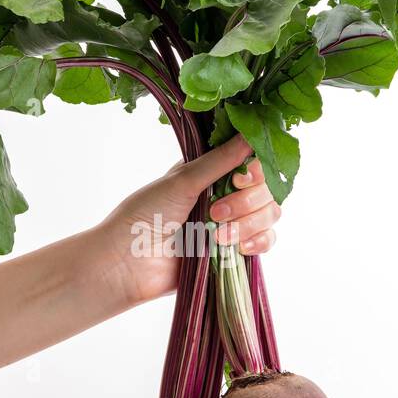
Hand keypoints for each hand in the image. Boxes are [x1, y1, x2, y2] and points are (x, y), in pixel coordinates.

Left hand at [93, 135, 281, 305]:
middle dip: (246, 202)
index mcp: (211, 172)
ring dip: (248, 225)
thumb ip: (220, 160)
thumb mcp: (182, 181)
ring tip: (216, 236)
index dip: (255, 172)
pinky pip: (265, 242)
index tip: (240, 179)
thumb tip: (250, 134)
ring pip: (269, 215)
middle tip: (215, 213)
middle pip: (266, 190)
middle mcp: (225, 194)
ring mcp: (232, 223)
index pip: (253, 163)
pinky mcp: (234, 252)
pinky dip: (258, 243)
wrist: (128, 263)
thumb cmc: (145, 215)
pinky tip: (238, 248)